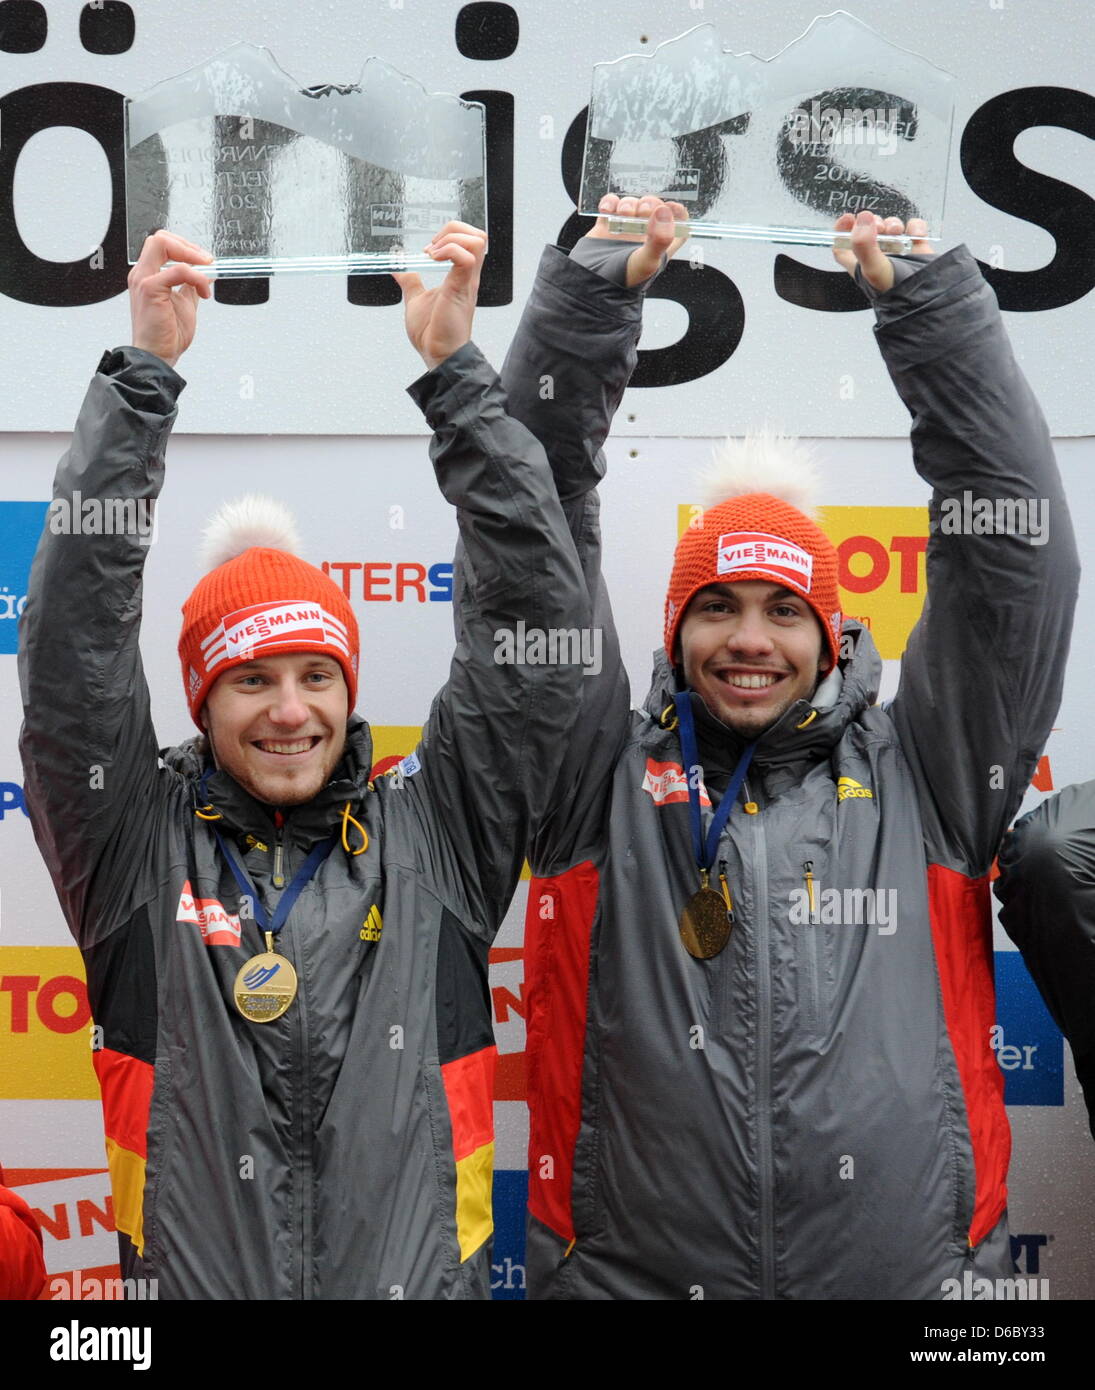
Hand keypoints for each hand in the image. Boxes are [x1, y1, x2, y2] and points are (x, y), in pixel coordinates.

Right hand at [128, 231, 213, 367]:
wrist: (159, 356)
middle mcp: (142, 274)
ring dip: (192, 256)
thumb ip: (191, 286)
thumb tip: (205, 273)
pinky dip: (196, 277)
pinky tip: (203, 292)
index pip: (162, 245)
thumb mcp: (185, 304)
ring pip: (162, 243)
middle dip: (188, 245)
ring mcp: (143, 280)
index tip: (204, 262)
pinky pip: (178, 270)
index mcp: (148, 276)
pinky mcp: (150, 289)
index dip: (185, 247)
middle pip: (159, 238)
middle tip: (207, 262)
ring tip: (206, 276)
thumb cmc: (167, 335)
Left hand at [391, 222, 487, 370]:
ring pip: (476, 241)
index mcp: (460, 277)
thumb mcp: (416, 300)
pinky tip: (432, 260)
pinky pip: (465, 257)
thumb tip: (397, 267)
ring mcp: (467, 281)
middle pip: (477, 235)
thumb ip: (410, 282)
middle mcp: (468, 276)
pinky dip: (448, 250)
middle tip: (432, 247)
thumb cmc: (432, 334)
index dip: (451, 235)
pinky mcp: (461, 288)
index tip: (429, 250)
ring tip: (433, 254)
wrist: (438, 355)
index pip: (471, 241)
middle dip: (453, 230)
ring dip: (451, 239)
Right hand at [585, 193, 690, 286]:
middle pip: (654, 209)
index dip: (678, 213)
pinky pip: (610, 206)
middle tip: (643, 210)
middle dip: (650, 203)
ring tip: (623, 214)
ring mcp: (625, 230)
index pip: (679, 225)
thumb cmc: (622, 280)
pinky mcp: (606, 227)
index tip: (671, 206)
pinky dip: (610, 202)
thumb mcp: (647, 262)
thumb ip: (659, 238)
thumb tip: (664, 210)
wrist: (590, 285)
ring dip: (628, 203)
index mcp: (660, 247)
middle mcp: (644, 237)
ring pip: (632, 205)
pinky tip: (607, 210)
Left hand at [832, 210, 932, 291]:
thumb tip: (863, 218)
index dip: (841, 231)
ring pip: (891, 228)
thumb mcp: (873, 269)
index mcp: (860, 265)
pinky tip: (915, 234)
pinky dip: (915, 227)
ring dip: (893, 224)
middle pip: (868, 231)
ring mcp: (898, 252)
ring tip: (896, 231)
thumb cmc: (895, 291)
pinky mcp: (917, 249)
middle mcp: (876, 258)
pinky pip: (913, 229)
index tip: (849, 218)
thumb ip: (864, 244)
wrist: (927, 299)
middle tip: (878, 226)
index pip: (842, 246)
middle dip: (873, 223)